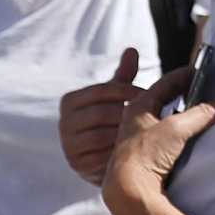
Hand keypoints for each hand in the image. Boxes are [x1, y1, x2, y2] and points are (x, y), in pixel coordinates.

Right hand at [59, 48, 141, 185]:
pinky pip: (103, 156)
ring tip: (144, 133)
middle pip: (103, 113)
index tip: (150, 95)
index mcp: (70, 101)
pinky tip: (134, 150)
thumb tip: (132, 50)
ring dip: (126, 134)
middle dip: (129, 115)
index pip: (102, 90)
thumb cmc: (110, 118)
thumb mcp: (114, 97)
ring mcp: (68, 145)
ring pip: (103, 136)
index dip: (128, 91)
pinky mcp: (77, 164)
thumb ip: (122, 76)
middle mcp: (64, 122)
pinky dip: (120, 152)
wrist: (99, 153)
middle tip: (151, 117)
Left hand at [99, 65, 214, 214]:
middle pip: (162, 99)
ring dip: (179, 113)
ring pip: (162, 118)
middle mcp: (136, 120)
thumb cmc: (146, 154)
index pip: (165, 82)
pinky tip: (187, 136)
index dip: (184, 74)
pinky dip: (177, 131)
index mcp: (138, 106)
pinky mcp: (144, 156)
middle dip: (181, 92)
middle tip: (202, 88)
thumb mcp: (177, 128)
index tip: (201, 70)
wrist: (128, 190)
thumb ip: (202, 113)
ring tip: (198, 111)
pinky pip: (164, 136)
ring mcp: (139, 138)